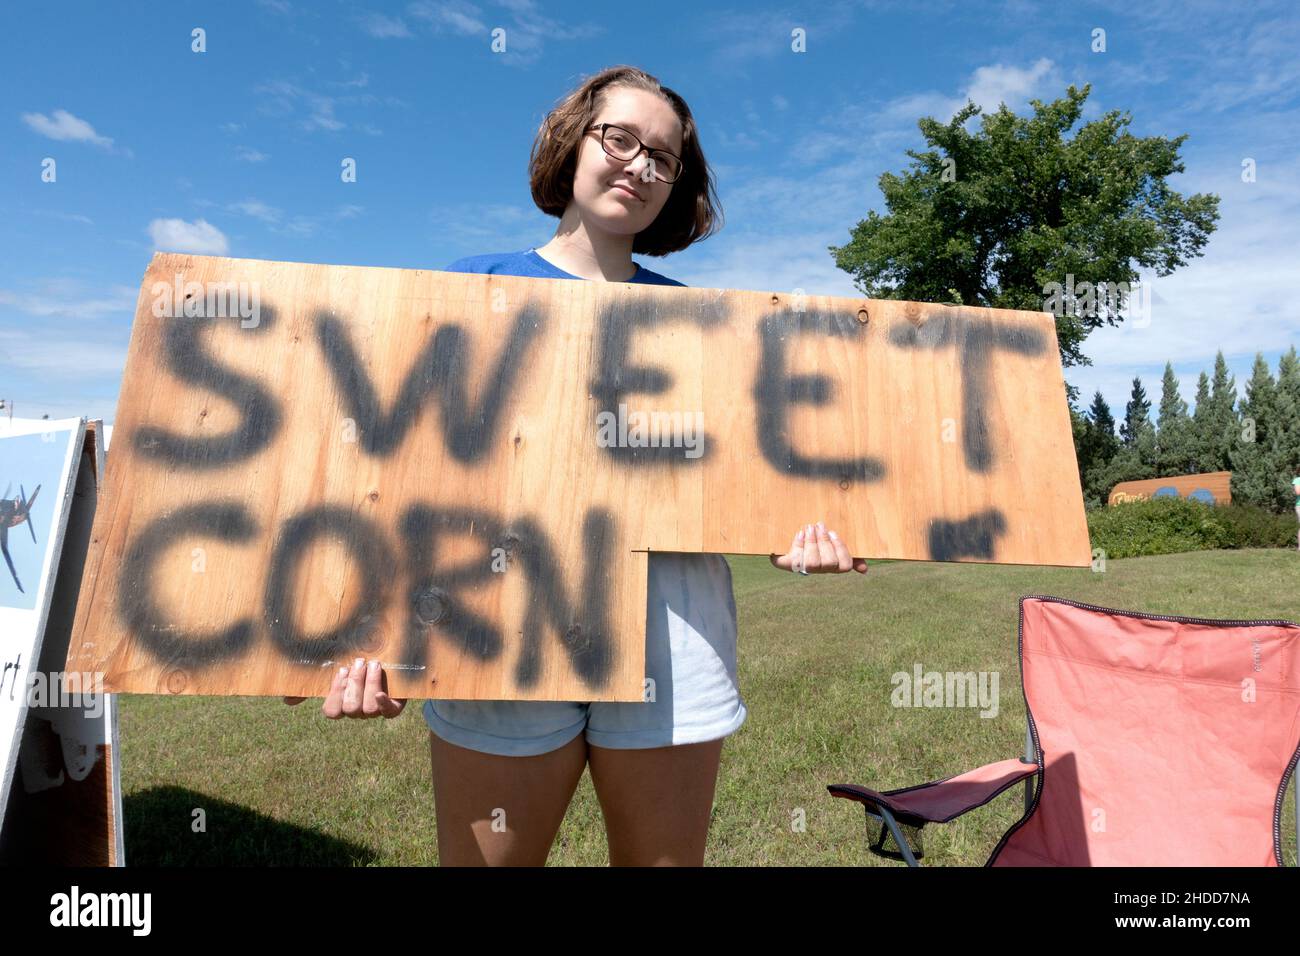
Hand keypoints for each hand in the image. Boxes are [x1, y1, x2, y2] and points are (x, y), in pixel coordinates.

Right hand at [283, 658, 406, 718]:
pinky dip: (384, 703)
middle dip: (354, 684)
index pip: (332, 711)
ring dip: (370, 684)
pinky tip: (381, 692)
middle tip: (359, 662)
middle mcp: (357, 710)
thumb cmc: (356, 661)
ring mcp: (375, 710)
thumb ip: (311, 681)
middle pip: (350, 709)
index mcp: (341, 703)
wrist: (388, 653)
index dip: (336, 693)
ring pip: (369, 708)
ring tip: (374, 664)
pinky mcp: (394, 706)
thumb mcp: (333, 665)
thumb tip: (286, 701)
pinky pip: (389, 713)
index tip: (341, 671)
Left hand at [770, 521, 867, 573]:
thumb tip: (864, 569)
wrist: (788, 544)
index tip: (833, 533)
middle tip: (820, 525)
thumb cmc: (817, 542)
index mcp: (833, 565)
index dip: (840, 549)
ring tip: (809, 527)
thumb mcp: (834, 544)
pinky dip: (798, 545)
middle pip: (829, 563)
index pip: (845, 566)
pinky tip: (800, 533)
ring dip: (812, 543)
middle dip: (825, 542)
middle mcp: (820, 569)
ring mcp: (804, 568)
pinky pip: (793, 560)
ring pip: (813, 563)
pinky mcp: (787, 564)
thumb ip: (851, 553)